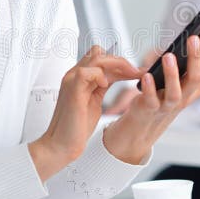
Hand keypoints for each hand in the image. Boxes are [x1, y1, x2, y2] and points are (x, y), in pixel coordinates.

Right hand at [29, 46, 140, 180]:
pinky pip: (86, 72)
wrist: (62, 144)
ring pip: (96, 57)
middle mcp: (74, 75)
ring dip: (117, 64)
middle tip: (137, 72)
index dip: (120, 62)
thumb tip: (118, 76)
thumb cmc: (76, 127)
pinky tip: (105, 84)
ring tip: (130, 75)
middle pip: (100, 53)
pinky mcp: (72, 90)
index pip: (100, 58)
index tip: (136, 72)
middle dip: (122, 62)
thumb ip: (102, 86)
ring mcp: (72, 81)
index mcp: (80, 78)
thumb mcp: (95, 101)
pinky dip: (99, 75)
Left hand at [103, 28, 199, 163]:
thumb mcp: (177, 80)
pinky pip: (152, 100)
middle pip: (196, 78)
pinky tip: (146, 76)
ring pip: (176, 92)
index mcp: (195, 87)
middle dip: (196, 57)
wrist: (144, 125)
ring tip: (169, 56)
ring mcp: (168, 105)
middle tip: (193, 38)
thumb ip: (183, 63)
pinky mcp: (151, 109)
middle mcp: (185, 96)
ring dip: (173, 74)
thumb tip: (189, 37)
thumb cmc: (161, 96)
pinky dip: (150, 89)